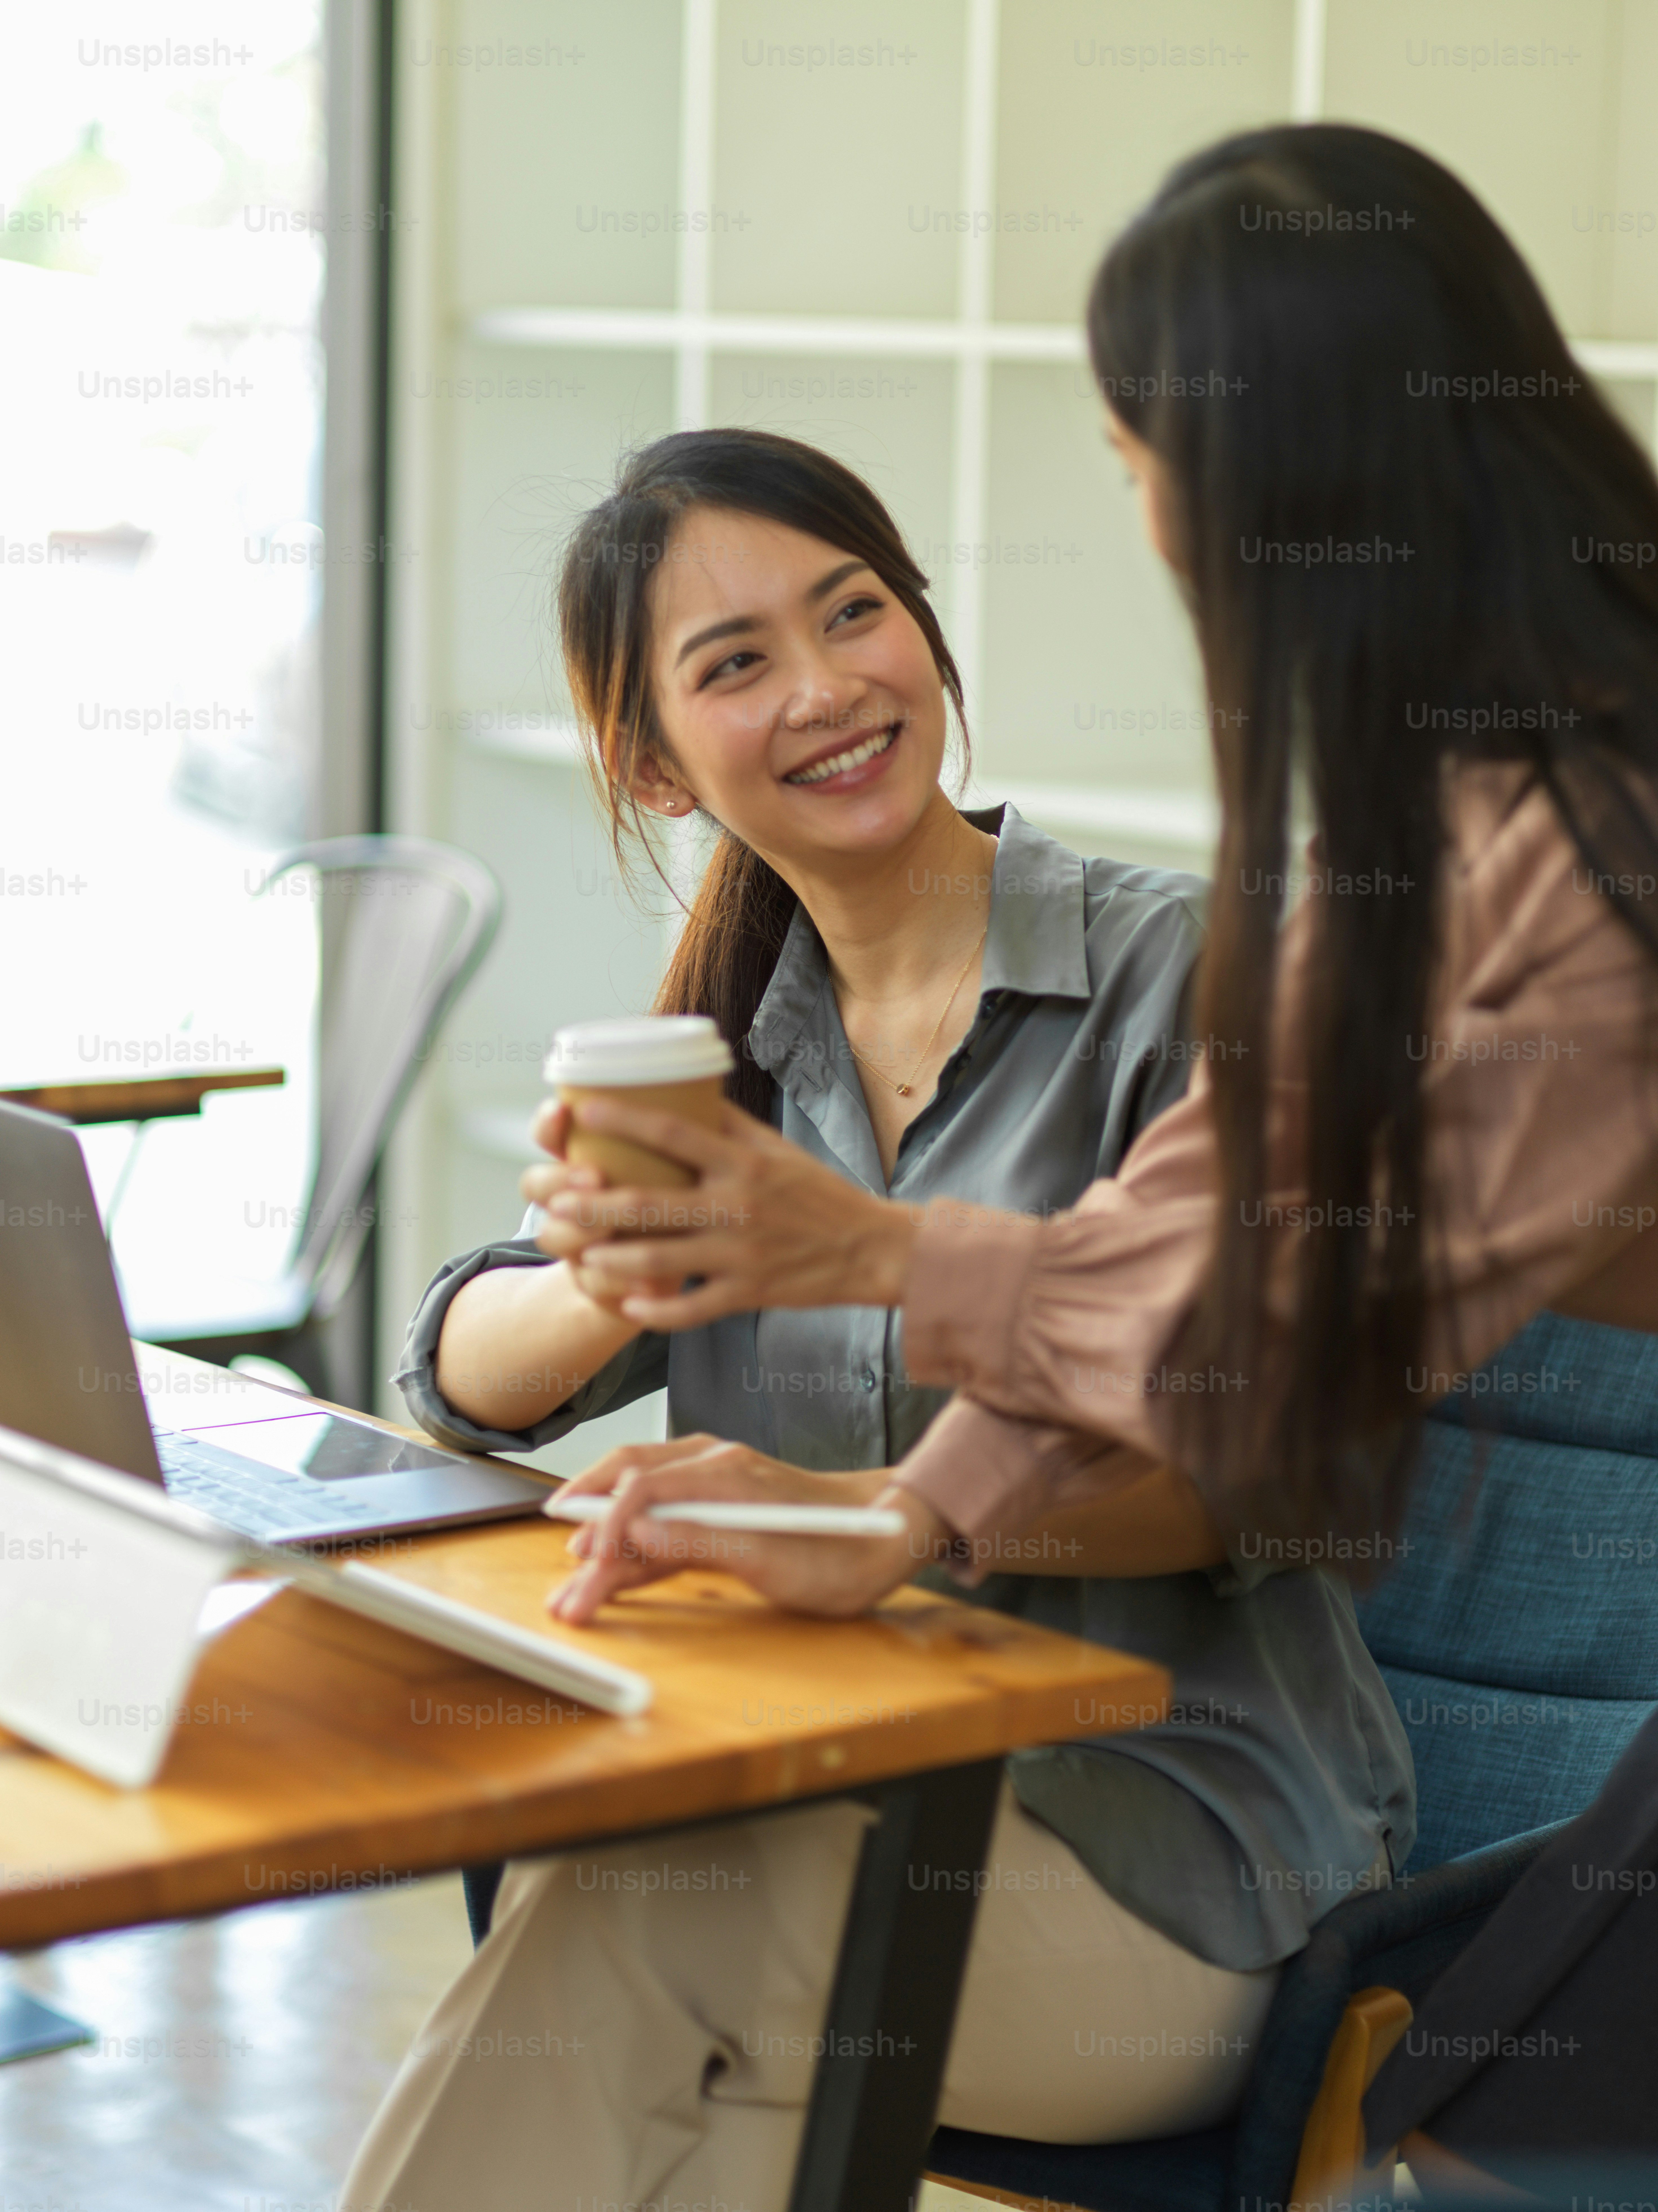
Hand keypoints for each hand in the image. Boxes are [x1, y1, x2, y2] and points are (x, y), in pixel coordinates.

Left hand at [542, 1098, 919, 1328]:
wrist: (870, 1249)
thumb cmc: (817, 1193)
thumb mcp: (777, 1149)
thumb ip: (729, 1123)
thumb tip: (686, 1088)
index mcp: (742, 1162)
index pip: (673, 1132)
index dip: (622, 1120)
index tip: (580, 1112)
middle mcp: (738, 1204)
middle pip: (652, 1203)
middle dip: (595, 1204)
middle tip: (554, 1202)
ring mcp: (741, 1253)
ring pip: (663, 1259)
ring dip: (614, 1258)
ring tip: (579, 1255)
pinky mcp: (750, 1292)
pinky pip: (694, 1307)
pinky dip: (659, 1310)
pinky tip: (628, 1305)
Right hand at [546, 1435, 949, 1622]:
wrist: (889, 1534)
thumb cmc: (844, 1549)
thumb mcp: (774, 1559)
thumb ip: (701, 1541)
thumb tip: (637, 1534)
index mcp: (725, 1472)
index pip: (643, 1487)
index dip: (608, 1525)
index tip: (587, 1566)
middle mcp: (713, 1468)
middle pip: (631, 1488)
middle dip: (591, 1535)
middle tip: (564, 1586)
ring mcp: (714, 1487)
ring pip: (642, 1508)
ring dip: (608, 1548)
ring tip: (574, 1590)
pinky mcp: (720, 1511)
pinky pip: (666, 1526)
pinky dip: (637, 1551)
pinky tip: (612, 1575)